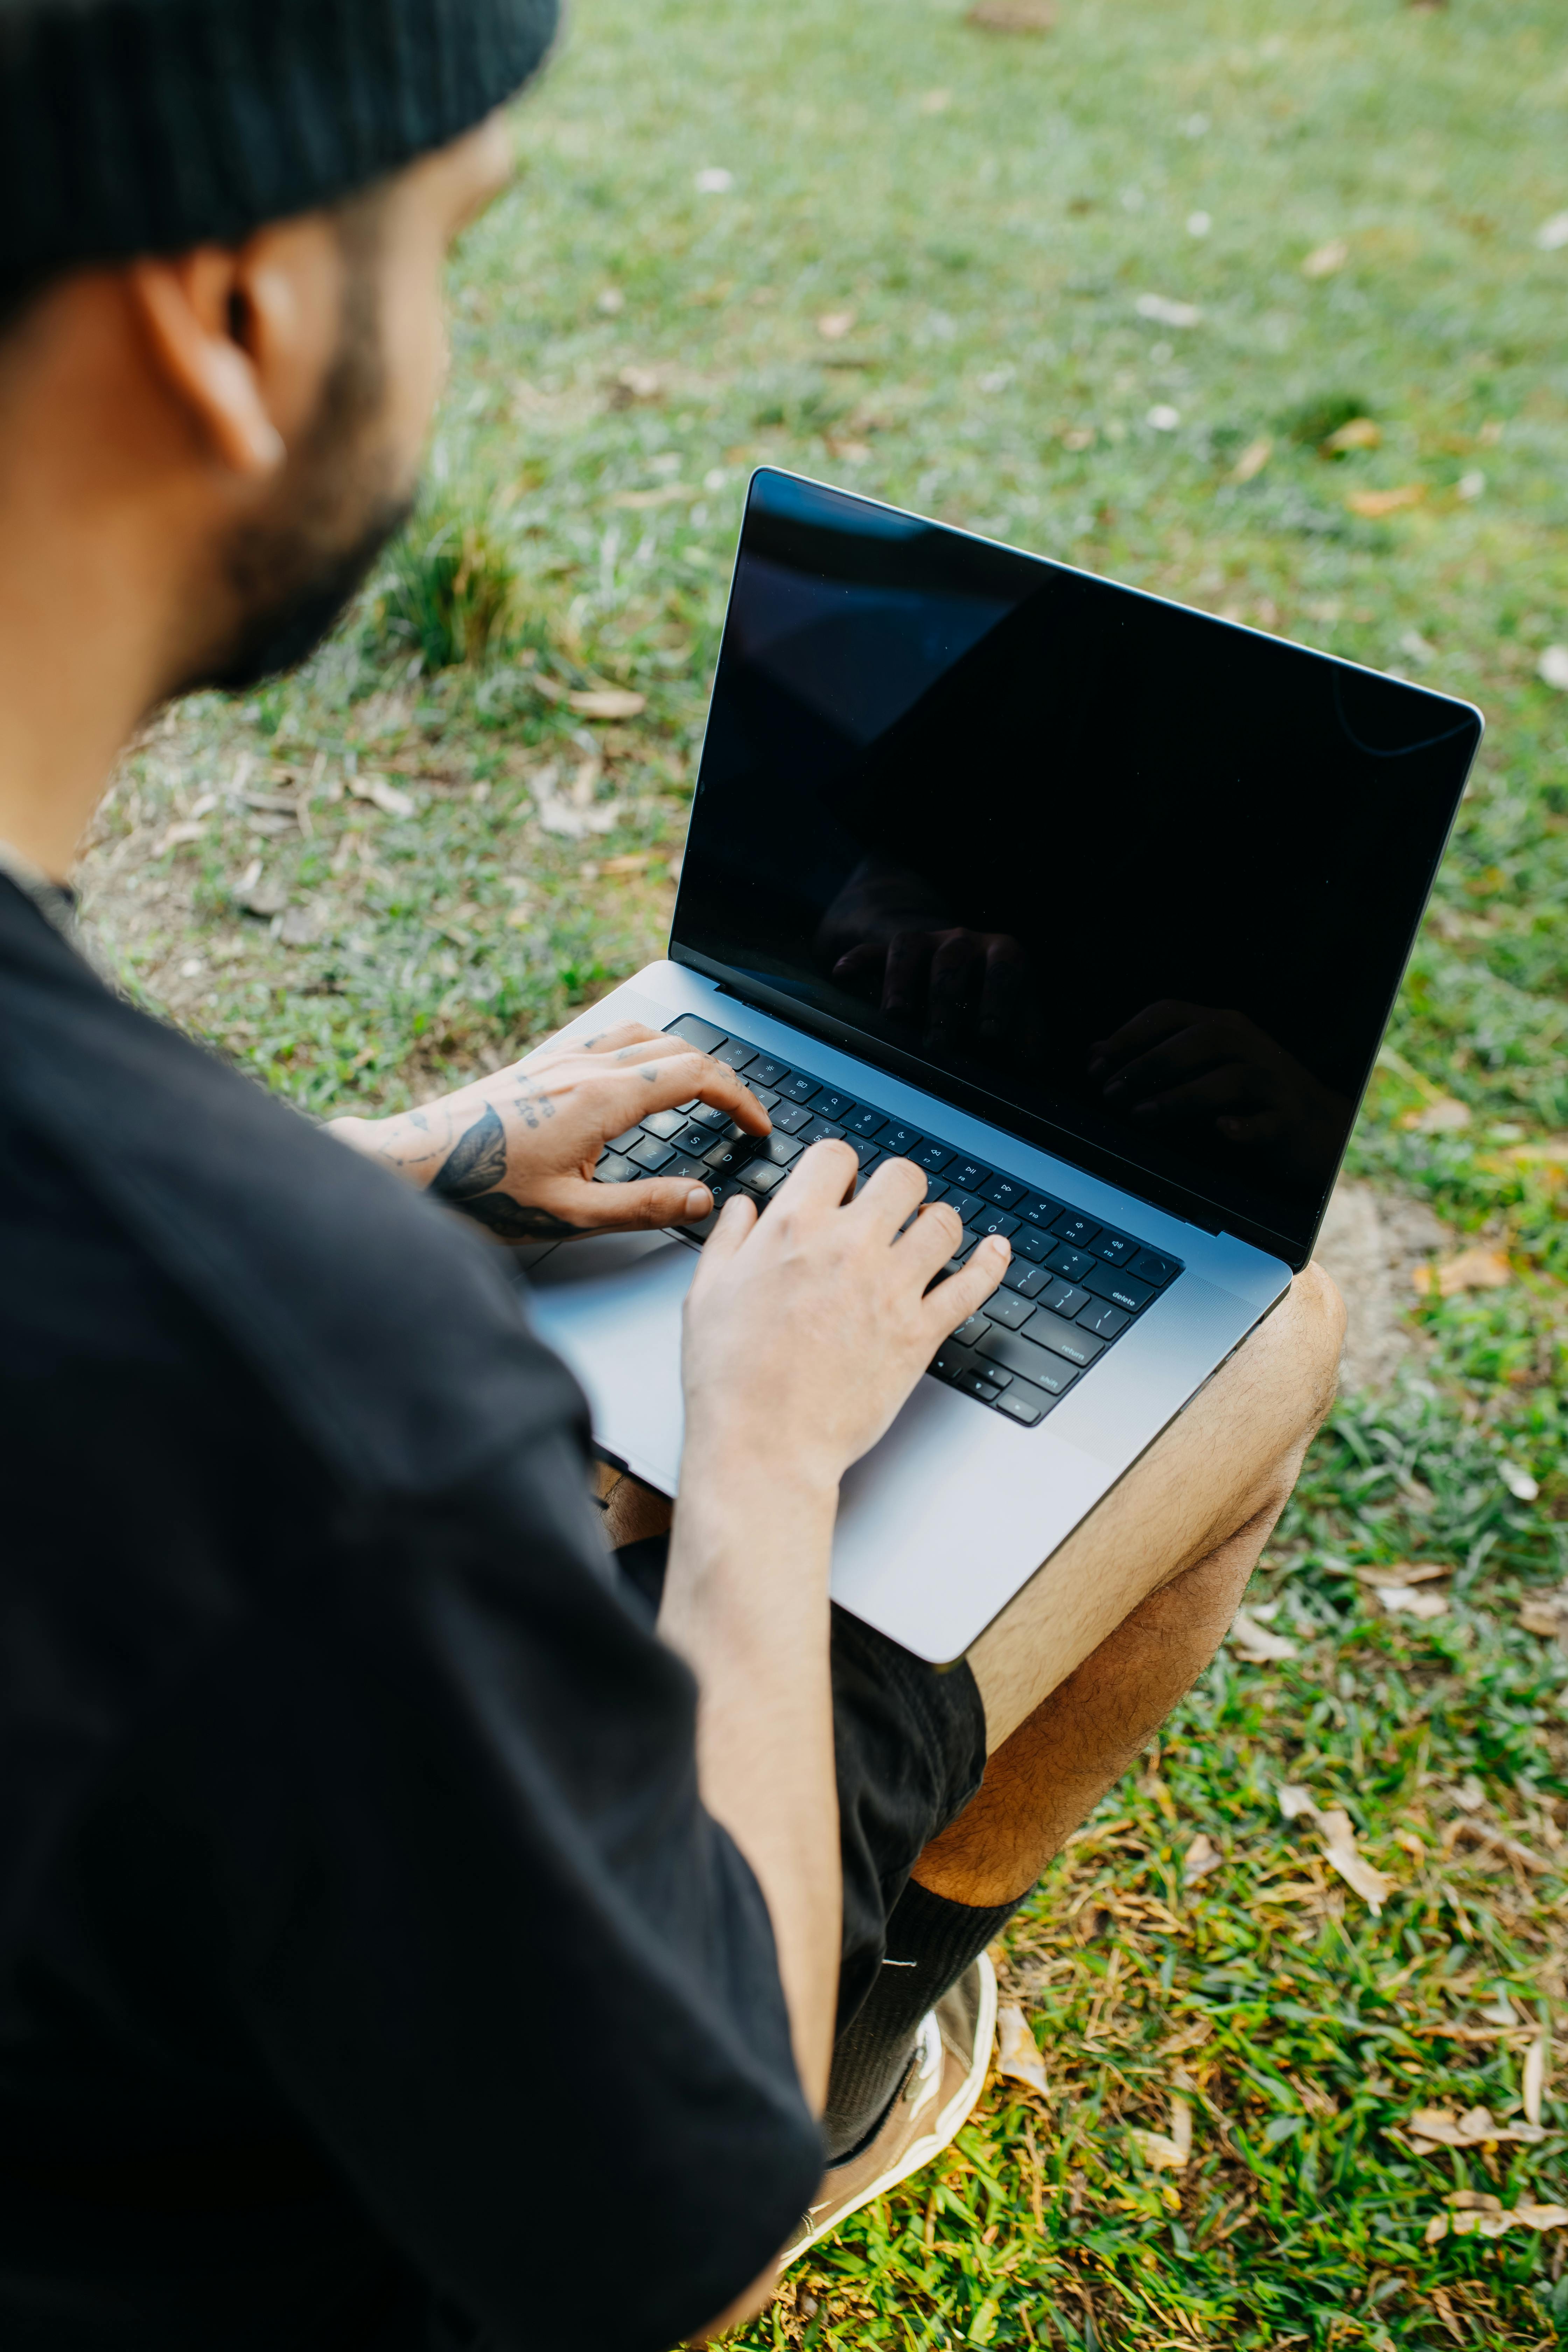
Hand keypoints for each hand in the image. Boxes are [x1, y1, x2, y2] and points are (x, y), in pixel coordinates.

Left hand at [326, 1022, 770, 1241]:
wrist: (410, 1164)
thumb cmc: (481, 1192)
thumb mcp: (570, 1215)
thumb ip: (643, 1206)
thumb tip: (702, 1200)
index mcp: (602, 1098)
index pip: (696, 1075)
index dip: (739, 1097)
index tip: (757, 1125)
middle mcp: (584, 1068)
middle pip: (677, 1048)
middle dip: (721, 1076)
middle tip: (741, 1112)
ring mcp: (559, 1060)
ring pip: (642, 1034)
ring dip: (683, 1054)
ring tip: (702, 1088)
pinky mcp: (538, 1065)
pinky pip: (606, 1037)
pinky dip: (642, 1047)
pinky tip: (638, 1072)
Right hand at [680, 1140, 1011, 1493]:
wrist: (763, 1445)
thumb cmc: (730, 1380)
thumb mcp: (705, 1296)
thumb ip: (728, 1242)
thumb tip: (744, 1210)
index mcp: (792, 1229)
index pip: (835, 1157)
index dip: (840, 1168)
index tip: (842, 1186)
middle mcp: (848, 1246)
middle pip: (902, 1177)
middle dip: (897, 1188)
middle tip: (890, 1207)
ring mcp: (891, 1288)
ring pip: (943, 1223)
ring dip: (937, 1224)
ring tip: (928, 1235)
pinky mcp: (920, 1333)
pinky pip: (973, 1285)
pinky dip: (990, 1264)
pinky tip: (994, 1252)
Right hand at [833, 925, 1031, 1050]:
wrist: (962, 969)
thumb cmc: (993, 1003)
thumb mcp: (1018, 1016)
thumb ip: (1027, 1037)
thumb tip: (1028, 1060)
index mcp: (1001, 953)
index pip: (1003, 968)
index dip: (998, 999)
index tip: (990, 1034)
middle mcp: (963, 941)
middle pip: (952, 960)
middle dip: (946, 1001)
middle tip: (940, 1043)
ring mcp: (926, 942)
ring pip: (909, 948)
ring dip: (901, 980)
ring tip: (894, 1013)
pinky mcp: (891, 952)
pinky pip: (871, 951)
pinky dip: (856, 960)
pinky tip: (841, 974)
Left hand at [1087, 1000, 1349, 1179]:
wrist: (1318, 1129)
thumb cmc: (1245, 1098)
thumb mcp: (1198, 1069)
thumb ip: (1153, 1059)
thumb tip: (1094, 1054)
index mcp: (1222, 1025)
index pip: (1170, 1013)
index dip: (1129, 1035)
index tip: (1094, 1064)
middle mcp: (1248, 1044)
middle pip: (1196, 1040)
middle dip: (1147, 1066)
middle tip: (1110, 1094)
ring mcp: (1273, 1080)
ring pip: (1228, 1079)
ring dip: (1180, 1096)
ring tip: (1141, 1116)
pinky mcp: (1289, 1118)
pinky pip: (1266, 1121)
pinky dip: (1243, 1128)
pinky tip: (1221, 1132)